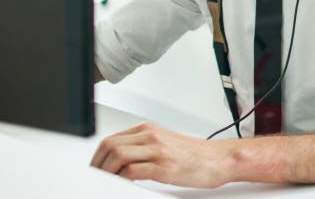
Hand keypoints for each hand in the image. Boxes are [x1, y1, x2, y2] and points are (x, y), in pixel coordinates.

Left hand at [90, 122, 232, 187]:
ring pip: (118, 155)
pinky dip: (122, 178)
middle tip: (96, 177)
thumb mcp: (165, 143)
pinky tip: (122, 184)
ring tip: (107, 182)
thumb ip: (144, 147)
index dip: (98, 156)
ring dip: (107, 172)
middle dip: (98, 164)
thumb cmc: (195, 154)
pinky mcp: (164, 166)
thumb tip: (121, 161)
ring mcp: (158, 150)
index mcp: (149, 130)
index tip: (95, 168)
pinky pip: (133, 170)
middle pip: (110, 145)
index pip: (112, 139)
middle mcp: (151, 136)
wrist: (219, 159)